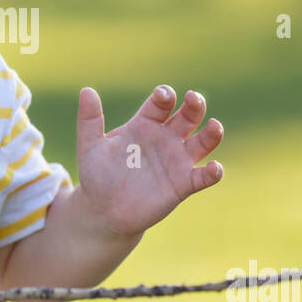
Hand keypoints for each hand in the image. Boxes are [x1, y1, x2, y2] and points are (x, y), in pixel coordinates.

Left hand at [75, 85, 223, 238]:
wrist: (104, 210)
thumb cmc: (97, 175)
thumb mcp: (90, 147)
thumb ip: (89, 120)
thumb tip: (86, 90)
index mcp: (144, 124)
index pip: (161, 103)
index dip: (165, 96)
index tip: (163, 95)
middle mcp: (165, 138)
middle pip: (188, 115)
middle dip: (194, 105)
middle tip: (194, 99)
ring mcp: (176, 160)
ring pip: (203, 141)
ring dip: (213, 133)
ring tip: (214, 126)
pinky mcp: (183, 184)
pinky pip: (203, 176)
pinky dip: (213, 172)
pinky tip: (214, 168)